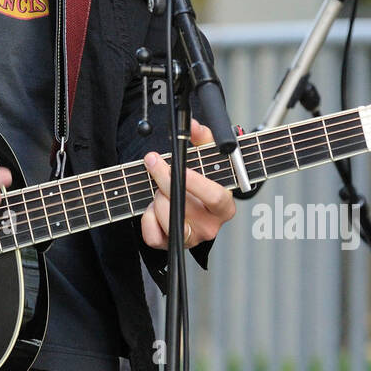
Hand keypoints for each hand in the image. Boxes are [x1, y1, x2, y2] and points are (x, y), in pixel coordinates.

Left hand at [140, 120, 235, 251]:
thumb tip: (193, 126)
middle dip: (164, 180)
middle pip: (184, 205)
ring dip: (156, 198)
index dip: (196, 183)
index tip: (179, 167)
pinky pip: (152, 235)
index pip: (215, 197)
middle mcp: (210, 226)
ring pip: (166, 217)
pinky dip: (147, 219)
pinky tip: (153, 208)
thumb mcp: (206, 156)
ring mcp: (191, 238)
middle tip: (154, 162)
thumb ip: (202, 138)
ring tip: (160, 190)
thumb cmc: (202, 180)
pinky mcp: (170, 245)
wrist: (193, 205)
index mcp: (224, 206)